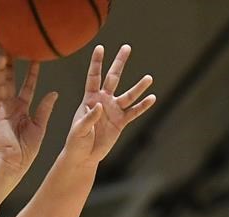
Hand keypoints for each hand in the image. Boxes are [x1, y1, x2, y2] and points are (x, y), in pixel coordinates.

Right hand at [0, 55, 58, 178]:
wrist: (15, 164)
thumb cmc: (27, 150)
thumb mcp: (39, 126)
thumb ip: (45, 109)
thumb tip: (54, 93)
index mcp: (22, 108)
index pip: (27, 86)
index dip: (31, 73)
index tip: (36, 59)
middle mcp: (11, 106)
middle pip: (10, 81)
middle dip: (11, 66)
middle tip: (12, 49)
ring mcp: (2, 110)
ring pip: (1, 86)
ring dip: (1, 71)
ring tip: (3, 55)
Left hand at [60, 45, 156, 166]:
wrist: (83, 157)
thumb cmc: (76, 142)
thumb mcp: (79, 130)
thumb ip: (89, 117)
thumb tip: (100, 105)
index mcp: (90, 98)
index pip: (93, 77)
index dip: (97, 63)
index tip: (100, 47)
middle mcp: (103, 100)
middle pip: (113, 78)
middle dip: (119, 63)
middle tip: (126, 47)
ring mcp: (113, 110)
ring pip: (128, 95)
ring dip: (138, 87)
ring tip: (149, 77)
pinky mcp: (121, 122)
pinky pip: (134, 112)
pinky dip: (143, 106)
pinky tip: (152, 98)